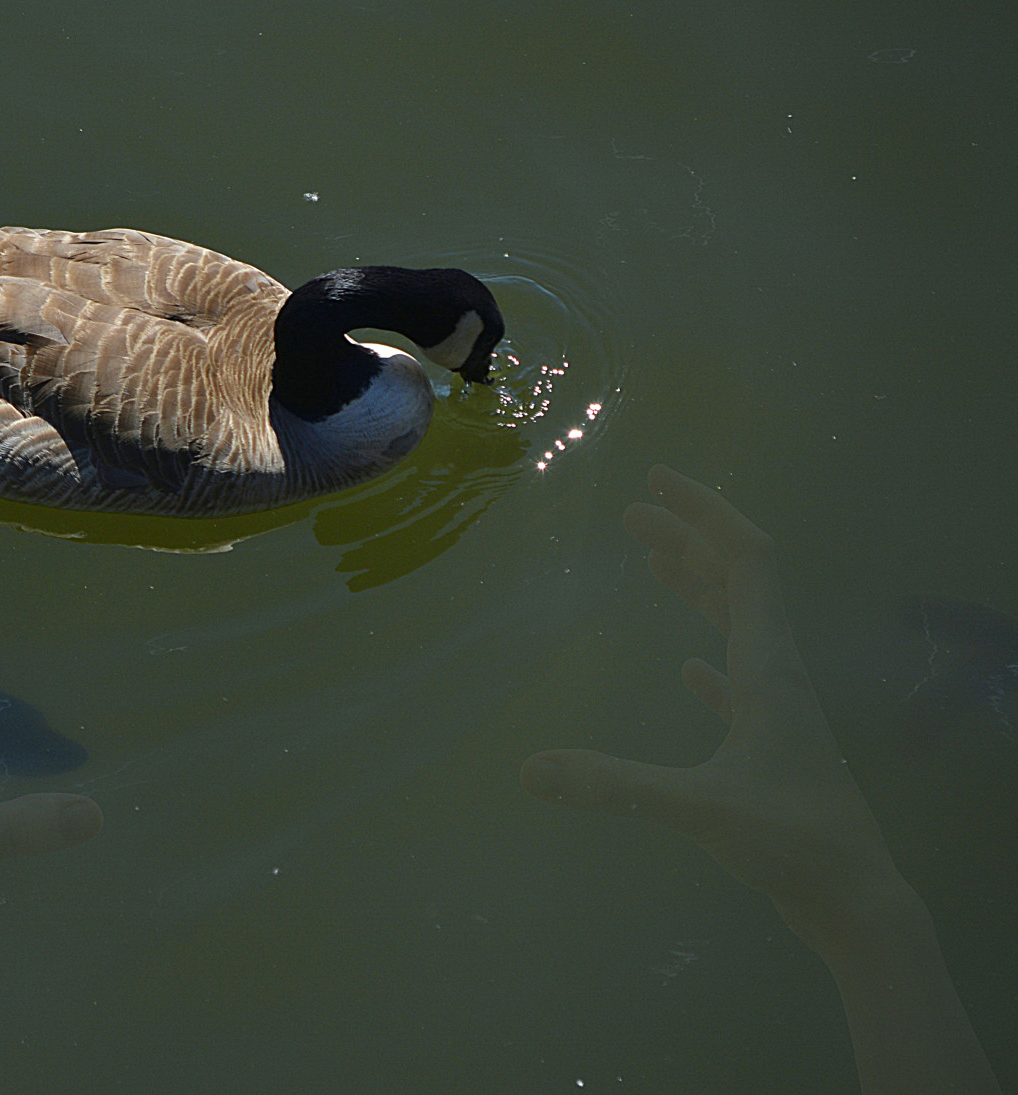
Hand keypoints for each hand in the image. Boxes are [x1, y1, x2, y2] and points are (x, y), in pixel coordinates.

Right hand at [519, 465, 898, 940]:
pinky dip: (712, 660)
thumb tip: (527, 767)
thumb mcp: (697, 809)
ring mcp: (779, 710)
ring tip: (651, 562)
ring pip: (740, 627)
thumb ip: (613, 785)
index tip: (657, 482)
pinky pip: (740, 682)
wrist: (855, 900)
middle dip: (688, 540)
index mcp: (769, 667)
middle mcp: (778, 674)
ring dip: (698, 587)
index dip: (704, 514)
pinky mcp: (774, 747)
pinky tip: (689, 669)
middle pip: (738, 583)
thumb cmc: (791, 841)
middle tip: (633, 513)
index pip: (747, 561)